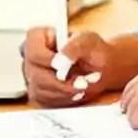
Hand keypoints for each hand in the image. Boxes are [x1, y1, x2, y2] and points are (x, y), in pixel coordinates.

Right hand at [21, 28, 137, 107]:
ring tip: (82, 87)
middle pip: (34, 72)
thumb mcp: (92, 40)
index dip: (47, 57)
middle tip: (80, 82)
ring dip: (62, 92)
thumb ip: (76, 44)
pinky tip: (77, 94)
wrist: (106, 65)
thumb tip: (60, 59)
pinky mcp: (41, 91)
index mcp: (40, 37)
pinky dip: (62, 100)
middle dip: (59, 81)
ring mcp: (34, 75)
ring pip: (39, 89)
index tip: (64, 65)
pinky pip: (45, 100)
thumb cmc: (99, 49)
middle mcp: (32, 56)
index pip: (32, 47)